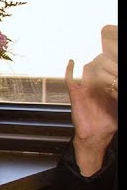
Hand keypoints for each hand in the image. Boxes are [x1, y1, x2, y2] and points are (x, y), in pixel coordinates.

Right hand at [65, 48, 117, 176]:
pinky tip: (72, 61)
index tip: (114, 58)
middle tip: (108, 51)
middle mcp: (97, 89)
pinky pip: (70, 80)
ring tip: (98, 57)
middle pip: (99, 69)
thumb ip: (119, 97)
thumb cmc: (107, 126)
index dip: (112, 66)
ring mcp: (86, 91)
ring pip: (87, 71)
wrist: (94, 137)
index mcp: (108, 90)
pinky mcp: (76, 95)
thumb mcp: (119, 108)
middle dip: (104, 62)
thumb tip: (119, 85)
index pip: (109, 73)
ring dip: (92, 64)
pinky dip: (69, 70)